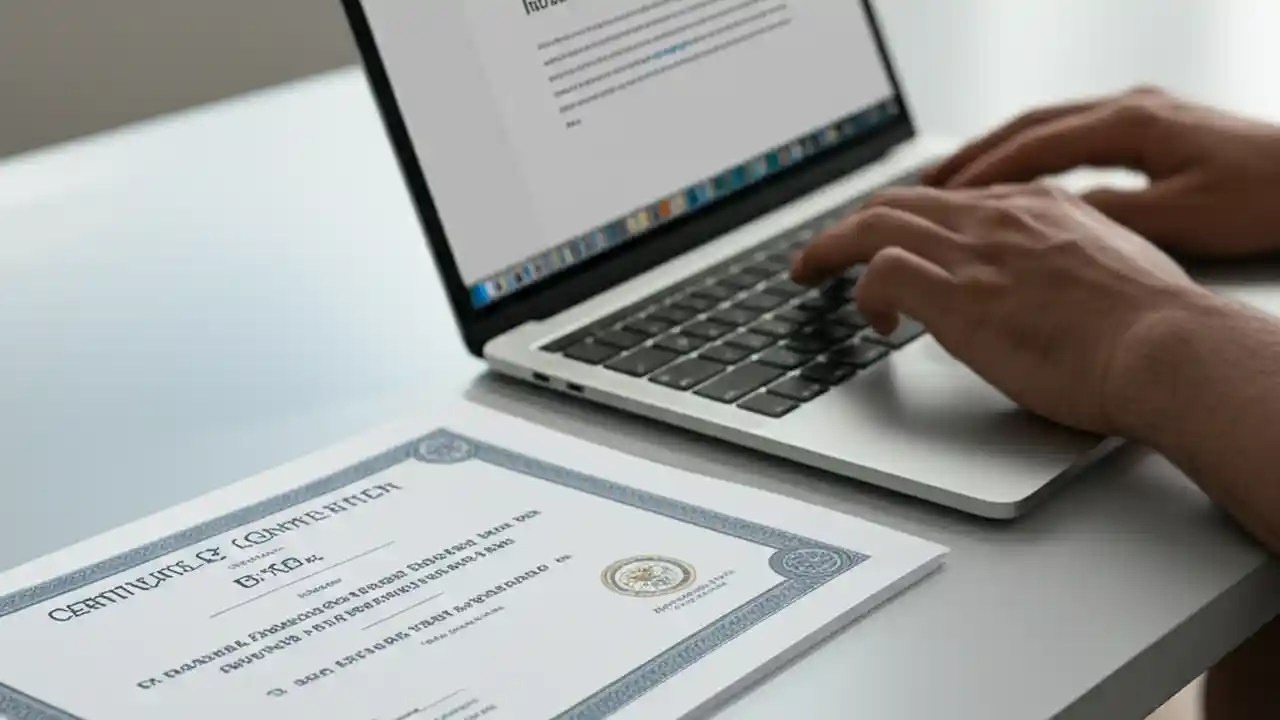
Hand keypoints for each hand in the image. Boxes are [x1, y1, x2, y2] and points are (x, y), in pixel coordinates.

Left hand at [790, 183, 1212, 437]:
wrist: (1164, 346)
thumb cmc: (1153, 324)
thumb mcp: (1112, 263)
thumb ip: (1068, 260)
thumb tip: (1051, 283)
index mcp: (1035, 205)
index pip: (950, 198)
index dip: (909, 219)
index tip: (892, 239)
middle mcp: (996, 217)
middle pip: (898, 200)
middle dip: (850, 224)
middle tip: (821, 252)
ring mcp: (972, 253)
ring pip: (874, 224)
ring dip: (830, 249)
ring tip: (808, 274)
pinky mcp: (955, 296)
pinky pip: (879, 273)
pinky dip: (862, 293)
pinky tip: (871, 325)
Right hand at [924, 87, 1279, 257]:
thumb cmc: (1265, 197)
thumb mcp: (1180, 216)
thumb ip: (1106, 214)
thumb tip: (1045, 219)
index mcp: (1131, 124)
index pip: (1032, 144)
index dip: (978, 173)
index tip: (936, 197)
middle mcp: (1131, 108)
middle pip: (1029, 126)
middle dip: (972, 156)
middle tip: (924, 185)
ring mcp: (1144, 114)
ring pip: (1049, 128)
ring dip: (999, 154)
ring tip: (957, 183)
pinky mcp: (1156, 129)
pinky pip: (1074, 138)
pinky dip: (1034, 158)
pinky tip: (1022, 182)